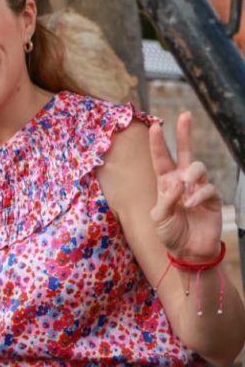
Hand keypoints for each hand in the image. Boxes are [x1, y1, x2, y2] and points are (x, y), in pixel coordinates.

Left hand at [148, 113, 222, 260]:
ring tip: (185, 192)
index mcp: (165, 183)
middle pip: (185, 152)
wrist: (188, 251)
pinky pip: (207, 188)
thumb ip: (166, 200)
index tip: (154, 126)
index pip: (161, 159)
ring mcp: (198, 188)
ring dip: (191, 175)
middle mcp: (182, 181)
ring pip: (198, 167)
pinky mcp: (212, 198)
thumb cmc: (169, 233)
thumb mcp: (158, 218)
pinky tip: (191, 204)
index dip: (158, 143)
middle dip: (184, 133)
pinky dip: (198, 195)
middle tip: (185, 115)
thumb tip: (178, 182)